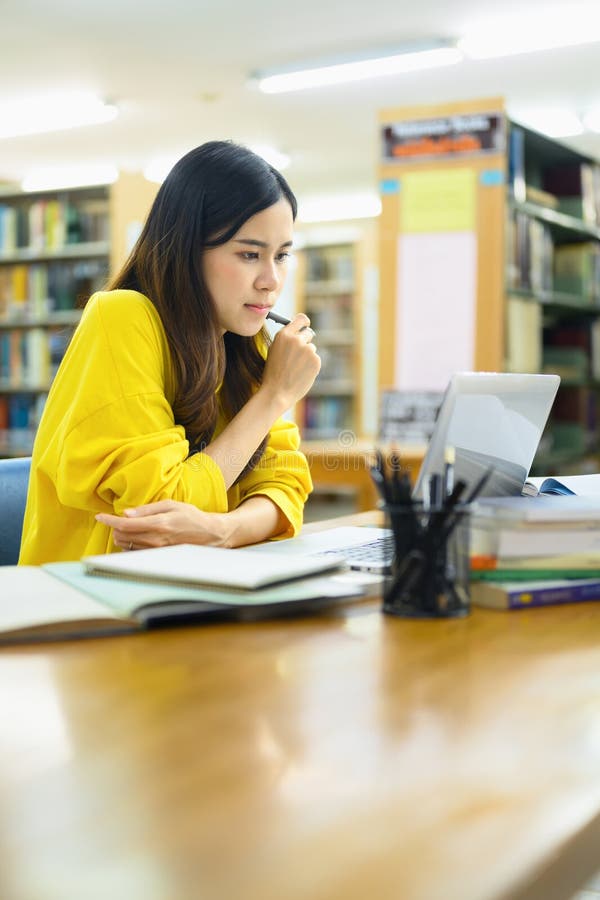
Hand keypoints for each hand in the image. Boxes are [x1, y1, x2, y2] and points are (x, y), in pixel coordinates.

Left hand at [96, 501, 229, 550]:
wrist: (210, 535)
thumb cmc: (191, 517)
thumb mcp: (171, 505)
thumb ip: (147, 509)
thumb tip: (126, 513)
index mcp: (158, 524)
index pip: (125, 525)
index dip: (109, 520)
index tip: (99, 516)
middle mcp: (155, 540)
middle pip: (122, 537)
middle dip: (115, 528)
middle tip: (119, 519)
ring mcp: (156, 551)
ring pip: (126, 546)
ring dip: (121, 536)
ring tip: (129, 528)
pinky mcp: (157, 557)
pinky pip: (135, 553)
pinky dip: (130, 544)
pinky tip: (136, 537)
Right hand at [262, 313, 320, 408]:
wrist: (277, 392)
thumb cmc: (273, 373)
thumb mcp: (274, 350)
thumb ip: (286, 340)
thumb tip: (298, 333)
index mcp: (284, 335)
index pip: (301, 319)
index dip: (304, 323)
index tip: (305, 326)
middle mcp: (297, 339)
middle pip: (308, 333)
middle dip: (305, 342)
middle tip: (298, 355)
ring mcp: (308, 350)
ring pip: (311, 348)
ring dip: (307, 356)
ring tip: (295, 369)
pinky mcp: (316, 360)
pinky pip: (315, 359)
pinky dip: (311, 366)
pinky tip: (301, 374)